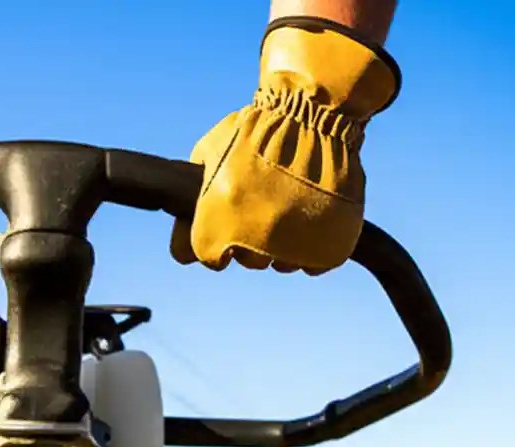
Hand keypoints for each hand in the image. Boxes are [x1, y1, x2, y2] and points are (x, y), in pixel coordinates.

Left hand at [170, 17, 400, 274]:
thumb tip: (187, 224)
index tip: (219, 226)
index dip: (209, 242)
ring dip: (283, 240)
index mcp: (217, 224)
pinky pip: (314, 262)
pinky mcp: (327, 249)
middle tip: (261, 201)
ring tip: (289, 202)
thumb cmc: (256, 128)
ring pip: (282, 263)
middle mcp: (253, 244)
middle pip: (247, 261)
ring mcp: (293, 248)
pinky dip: (313, 245)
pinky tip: (311, 215)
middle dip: (250, 236)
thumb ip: (193, 191)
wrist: (314, 114)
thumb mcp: (210, 150)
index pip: (204, 257)